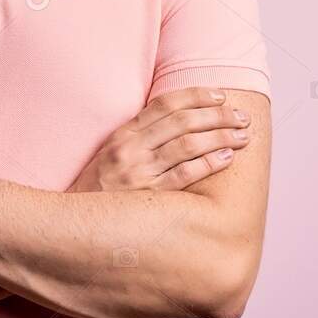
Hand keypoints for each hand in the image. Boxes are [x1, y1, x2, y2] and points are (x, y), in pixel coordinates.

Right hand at [68, 87, 251, 192]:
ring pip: (187, 145)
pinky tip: (227, 157)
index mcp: (123, 134)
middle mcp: (130, 149)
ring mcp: (138, 172)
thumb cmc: (100, 188)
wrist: (75, 221)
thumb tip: (182, 120)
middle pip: (182, 122)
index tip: (221, 96)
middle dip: (218, 116)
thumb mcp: (112, 153)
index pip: (165, 104)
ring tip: (242, 136)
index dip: (196, 96)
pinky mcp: (147, 196)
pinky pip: (184, 175)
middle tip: (242, 117)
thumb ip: (141, 136)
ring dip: (220, 137)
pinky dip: (208, 163)